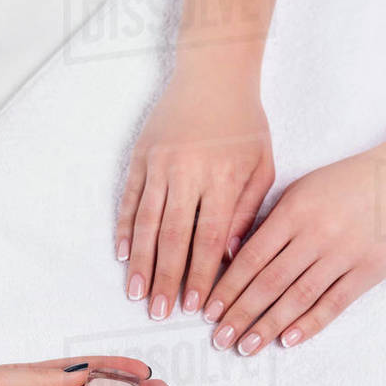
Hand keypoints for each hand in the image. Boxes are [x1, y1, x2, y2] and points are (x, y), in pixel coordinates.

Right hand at [116, 66, 274, 319]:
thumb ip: (248, 211)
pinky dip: (125, 228)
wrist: (213, 72)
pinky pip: (130, 199)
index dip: (200, 275)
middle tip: (160, 312)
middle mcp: (187, 173)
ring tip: (138, 293)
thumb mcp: (262, 165)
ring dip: (142, 262)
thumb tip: (230, 255)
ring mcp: (159, 164)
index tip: (195, 305)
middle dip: (167, 279)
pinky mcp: (141, 155)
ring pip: (147, 223)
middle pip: (174, 238)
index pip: (209, 239)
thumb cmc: (245, 122)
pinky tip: (123, 254)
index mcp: (222, 179)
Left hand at [204, 155, 385, 353]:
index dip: (228, 286)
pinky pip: (334, 303)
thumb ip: (270, 221)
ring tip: (247, 346)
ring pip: (298, 297)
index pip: (252, 256)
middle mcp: (316, 234)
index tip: (209, 310)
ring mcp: (344, 254)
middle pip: (270, 281)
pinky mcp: (368, 270)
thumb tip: (232, 254)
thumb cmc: (344, 183)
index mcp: (294, 211)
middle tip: (220, 338)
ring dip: (269, 325)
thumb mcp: (301, 189)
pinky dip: (309, 324)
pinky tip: (287, 341)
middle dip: (241, 313)